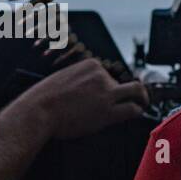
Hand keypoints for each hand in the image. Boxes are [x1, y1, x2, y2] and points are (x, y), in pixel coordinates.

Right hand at [20, 58, 148, 140]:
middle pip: (125, 81)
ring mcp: (106, 93)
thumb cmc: (44, 99)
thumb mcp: (62, 79)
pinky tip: (137, 114)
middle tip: (138, 97)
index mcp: (90, 65)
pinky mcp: (108, 111)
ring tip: (142, 106)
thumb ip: (78, 81)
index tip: (108, 95)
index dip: (109, 86)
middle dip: (134, 89)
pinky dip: (138, 111)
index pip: (108, 74)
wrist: (38, 111)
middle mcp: (101, 76)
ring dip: (141, 99)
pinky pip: (132, 109)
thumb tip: (86, 91)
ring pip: (136, 92)